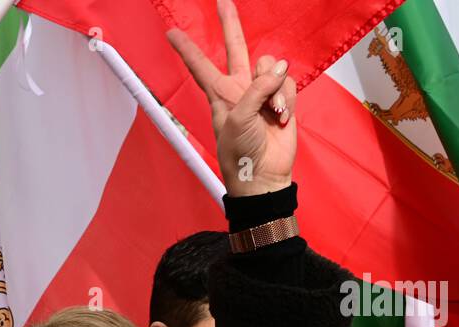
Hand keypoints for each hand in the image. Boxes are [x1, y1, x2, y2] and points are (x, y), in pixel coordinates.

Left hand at [166, 0, 296, 196]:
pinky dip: (287, 98)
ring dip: (275, 88)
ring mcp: (261, 92)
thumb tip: (279, 67)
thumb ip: (257, 89)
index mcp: (220, 94)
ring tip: (273, 113)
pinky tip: (282, 117)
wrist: (263, 176)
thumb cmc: (240, 153)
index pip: (200, 66)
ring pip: (270, 67)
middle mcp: (239, 89)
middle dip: (230, 25)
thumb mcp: (239, 119)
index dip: (187, 49)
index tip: (171, 32)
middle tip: (223, 2)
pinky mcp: (281, 99)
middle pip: (235, 49)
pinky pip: (287, 82)